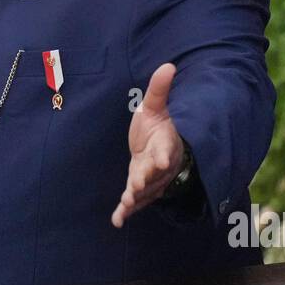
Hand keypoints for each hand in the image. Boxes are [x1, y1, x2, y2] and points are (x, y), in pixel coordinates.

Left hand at [112, 62, 185, 227]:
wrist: (156, 143)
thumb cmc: (157, 124)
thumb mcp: (154, 105)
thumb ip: (159, 89)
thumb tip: (168, 64)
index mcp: (166, 143)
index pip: (166, 149)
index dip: (163, 155)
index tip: (160, 161)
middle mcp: (161, 165)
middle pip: (154, 174)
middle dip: (146, 180)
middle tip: (136, 185)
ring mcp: (151, 179)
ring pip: (145, 190)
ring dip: (136, 197)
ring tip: (127, 203)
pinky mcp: (140, 188)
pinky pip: (134, 201)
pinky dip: (126, 211)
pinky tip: (116, 221)